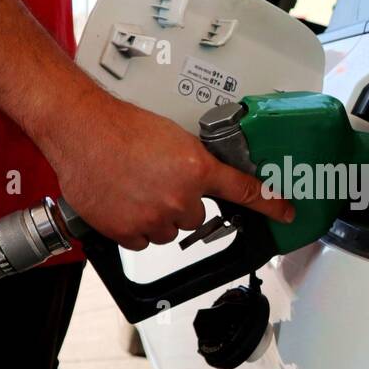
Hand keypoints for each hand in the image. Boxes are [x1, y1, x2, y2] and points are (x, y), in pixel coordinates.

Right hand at [35, 79, 293, 250]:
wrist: (82, 130)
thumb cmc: (121, 126)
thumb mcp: (173, 137)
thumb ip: (195, 163)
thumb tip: (203, 179)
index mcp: (196, 169)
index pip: (243, 191)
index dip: (269, 204)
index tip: (286, 213)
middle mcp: (179, 198)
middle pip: (196, 217)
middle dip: (180, 203)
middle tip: (157, 181)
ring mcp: (152, 218)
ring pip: (168, 231)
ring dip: (156, 216)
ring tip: (134, 188)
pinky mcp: (127, 231)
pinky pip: (141, 241)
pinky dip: (133, 227)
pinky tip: (122, 202)